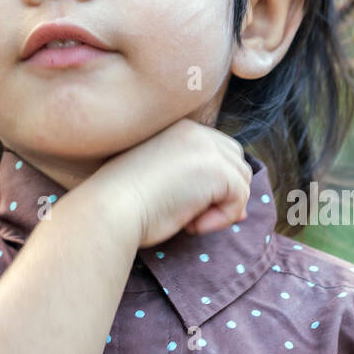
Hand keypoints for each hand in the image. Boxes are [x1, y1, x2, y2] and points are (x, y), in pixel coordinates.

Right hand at [89, 118, 252, 250]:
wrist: (111, 207)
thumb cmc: (125, 203)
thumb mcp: (165, 184)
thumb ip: (198, 185)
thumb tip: (242, 209)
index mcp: (177, 129)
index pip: (217, 151)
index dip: (215, 182)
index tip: (193, 208)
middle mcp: (195, 131)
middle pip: (236, 161)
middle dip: (225, 191)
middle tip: (195, 216)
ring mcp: (207, 147)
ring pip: (242, 180)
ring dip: (221, 207)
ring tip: (189, 220)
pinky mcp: (217, 169)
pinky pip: (239, 197)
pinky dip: (222, 218)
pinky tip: (191, 224)